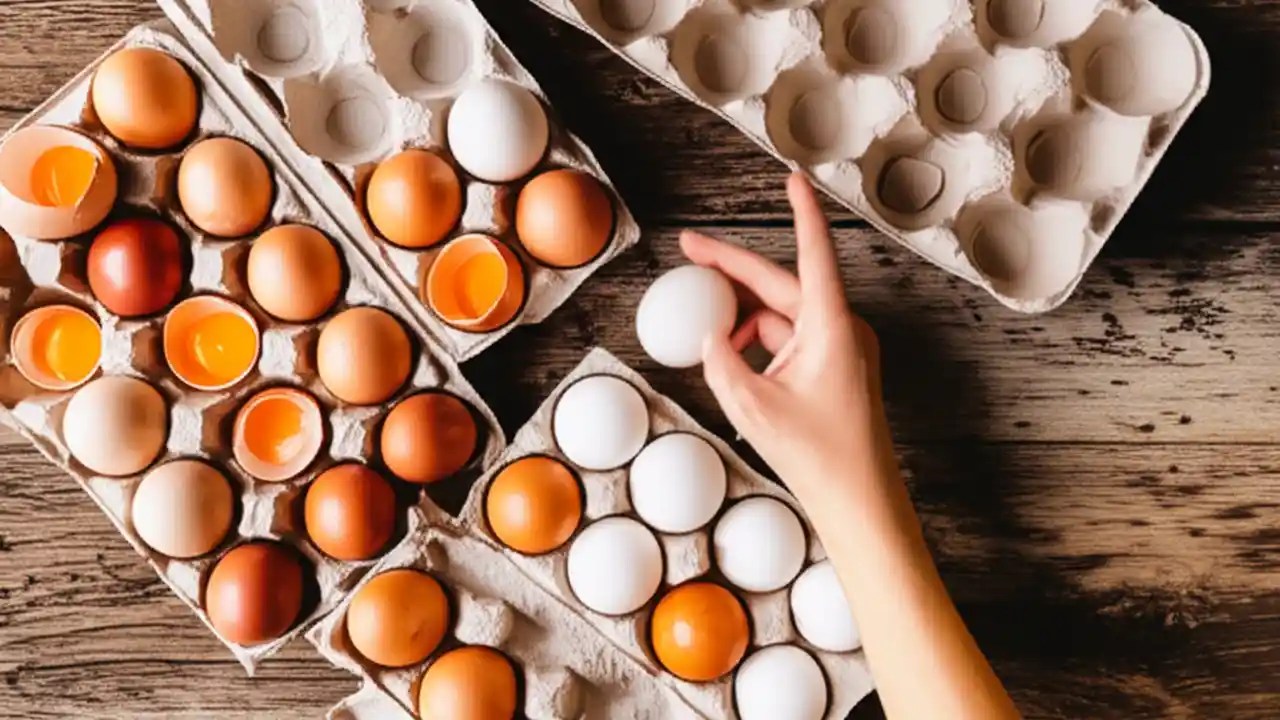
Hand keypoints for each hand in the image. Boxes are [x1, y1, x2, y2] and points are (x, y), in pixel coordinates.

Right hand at [683, 173, 892, 497]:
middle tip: (690, 250)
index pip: (814, 252)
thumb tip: (710, 338)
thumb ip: (723, 365)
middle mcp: (840, 328)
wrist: (860, 501)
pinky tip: (730, 355)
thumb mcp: (754, 409)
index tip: (792, 177)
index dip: (801, 211)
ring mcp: (839, 348)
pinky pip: (790, 338)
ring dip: (743, 314)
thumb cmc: (821, 457)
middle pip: (782, 282)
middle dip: (732, 268)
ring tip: (703, 324)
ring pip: (783, 312)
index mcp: (830, 326)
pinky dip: (758, 340)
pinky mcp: (834, 367)